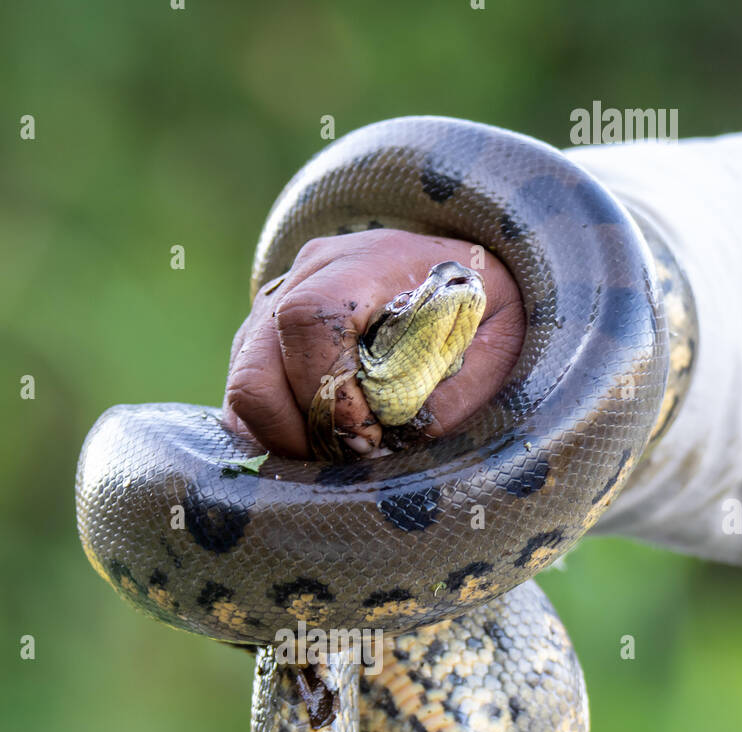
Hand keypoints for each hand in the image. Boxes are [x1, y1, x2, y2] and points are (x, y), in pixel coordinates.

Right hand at [221, 229, 524, 457]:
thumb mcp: (499, 340)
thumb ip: (459, 389)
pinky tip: (325, 447)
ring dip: (287, 444)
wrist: (461, 269)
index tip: (371, 435)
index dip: (330, 392)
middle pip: (255, 370)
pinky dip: (276, 440)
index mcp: (367, 261)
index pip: (311, 319)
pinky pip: (243, 405)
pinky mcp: (260, 344)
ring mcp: (272, 310)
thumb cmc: (484, 308)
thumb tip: (398, 442)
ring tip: (344, 455)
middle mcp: (304, 277)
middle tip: (353, 460)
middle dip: (299, 436)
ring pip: (243, 395)